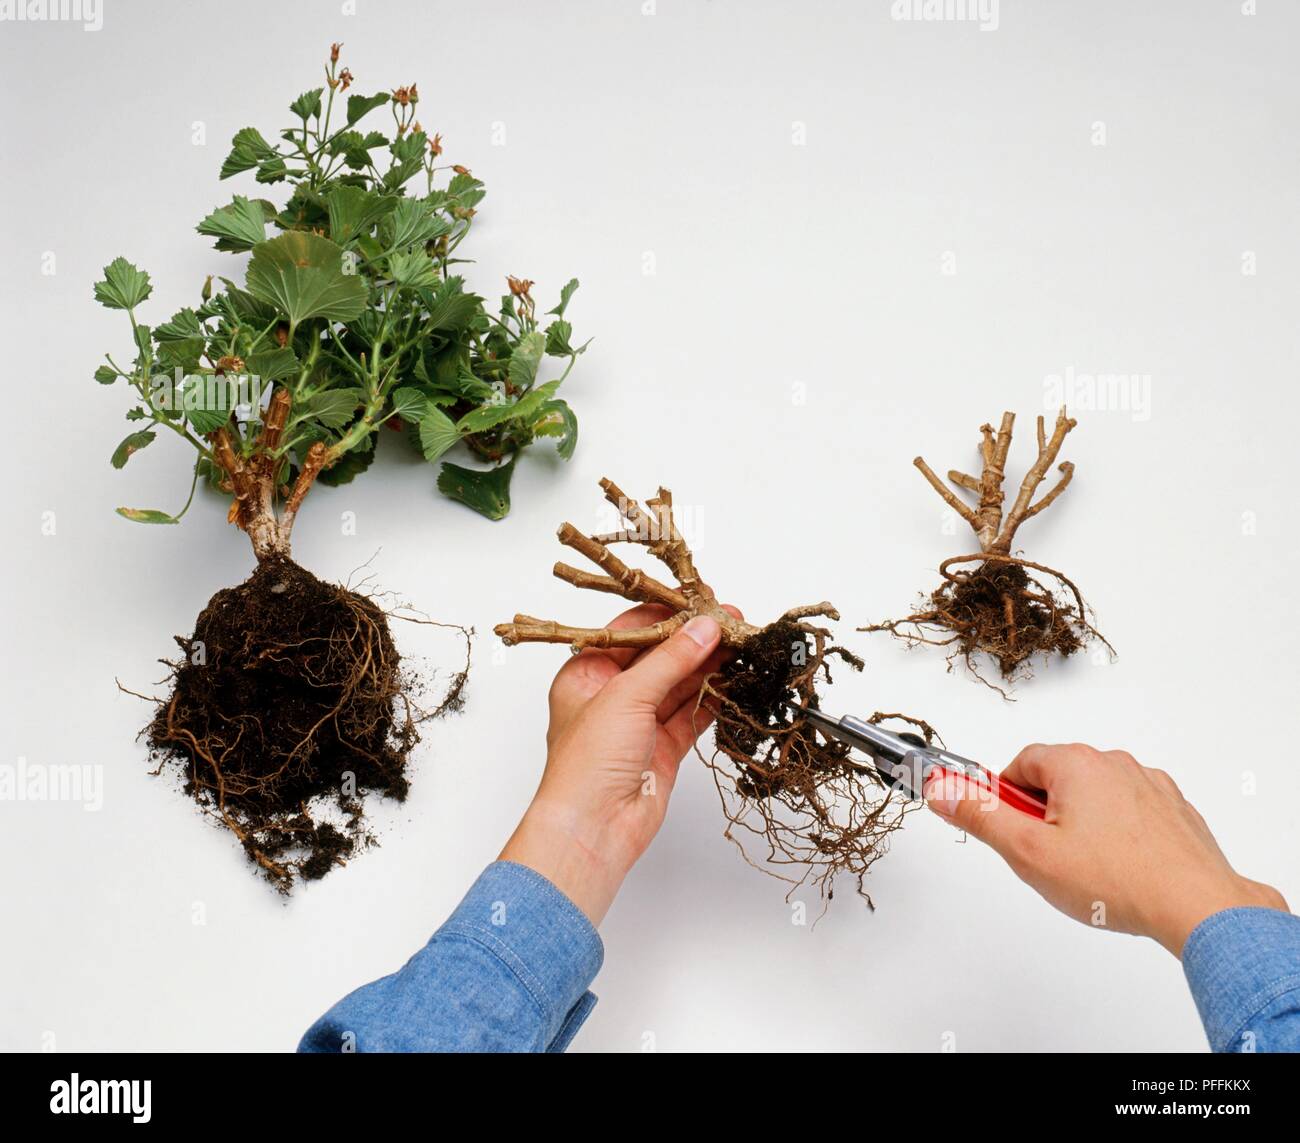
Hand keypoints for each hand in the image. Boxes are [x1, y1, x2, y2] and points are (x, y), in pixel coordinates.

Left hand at [500, 604, 734, 923]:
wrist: (594, 829)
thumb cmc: (587, 763)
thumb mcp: (626, 696)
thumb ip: (671, 660)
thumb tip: (704, 627)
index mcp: (586, 673)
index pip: (631, 630)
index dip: (668, 613)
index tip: (702, 601)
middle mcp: (611, 695)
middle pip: (660, 656)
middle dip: (695, 639)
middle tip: (731, 621)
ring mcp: (638, 722)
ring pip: (680, 683)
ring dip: (709, 665)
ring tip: (741, 644)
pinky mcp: (663, 747)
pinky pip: (692, 713)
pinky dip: (714, 696)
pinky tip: (735, 678)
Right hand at [925, 743, 1288, 955]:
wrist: (1197, 906)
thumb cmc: (1117, 880)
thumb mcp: (1028, 852)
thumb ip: (980, 815)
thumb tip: (940, 788)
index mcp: (1075, 763)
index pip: (1019, 763)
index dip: (1004, 797)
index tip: (1003, 825)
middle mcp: (1113, 763)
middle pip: (1056, 778)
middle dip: (1042, 813)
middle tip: (1043, 855)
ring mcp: (1148, 785)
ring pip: (1093, 796)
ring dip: (1080, 823)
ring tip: (1084, 869)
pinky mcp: (1173, 810)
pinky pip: (1129, 811)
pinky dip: (1117, 833)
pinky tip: (1117, 869)